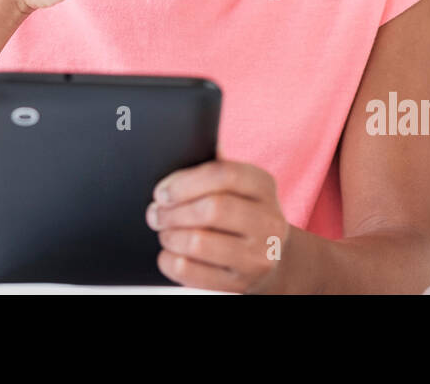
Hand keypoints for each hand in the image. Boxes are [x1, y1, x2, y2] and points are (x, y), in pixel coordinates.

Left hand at [145, 156, 291, 293]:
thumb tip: (178, 145)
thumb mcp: (242, 186)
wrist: (274, 258)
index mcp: (264, 186)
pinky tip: (170, 252)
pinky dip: (169, 260)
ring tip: (164, 231)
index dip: (184, 182)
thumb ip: (215, 167)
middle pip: (210, 209)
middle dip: (172, 211)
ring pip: (198, 242)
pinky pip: (191, 272)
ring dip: (169, 236)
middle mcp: (268, 222)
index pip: (223, 175)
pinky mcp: (241, 284)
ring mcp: (257, 257)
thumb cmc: (244, 212)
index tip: (161, 191)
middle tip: (155, 212)